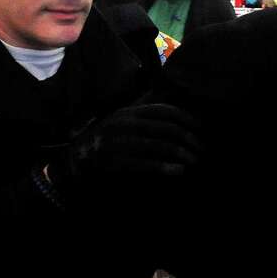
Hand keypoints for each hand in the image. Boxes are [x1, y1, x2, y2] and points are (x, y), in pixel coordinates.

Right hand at [49, 103, 201, 190]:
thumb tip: (172, 106)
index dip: (185, 117)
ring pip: (157, 145)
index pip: (162, 110)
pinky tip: (179, 171)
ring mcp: (118, 143)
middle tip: (201, 149)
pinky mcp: (114, 163)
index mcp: (127, 112)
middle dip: (187, 138)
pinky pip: (144, 164)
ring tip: (194, 161)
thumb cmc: (105, 141)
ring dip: (180, 153)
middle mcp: (123, 124)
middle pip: (164, 128)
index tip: (199, 128)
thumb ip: (143, 115)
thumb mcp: (121, 122)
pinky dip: (164, 167)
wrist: (75, 161)